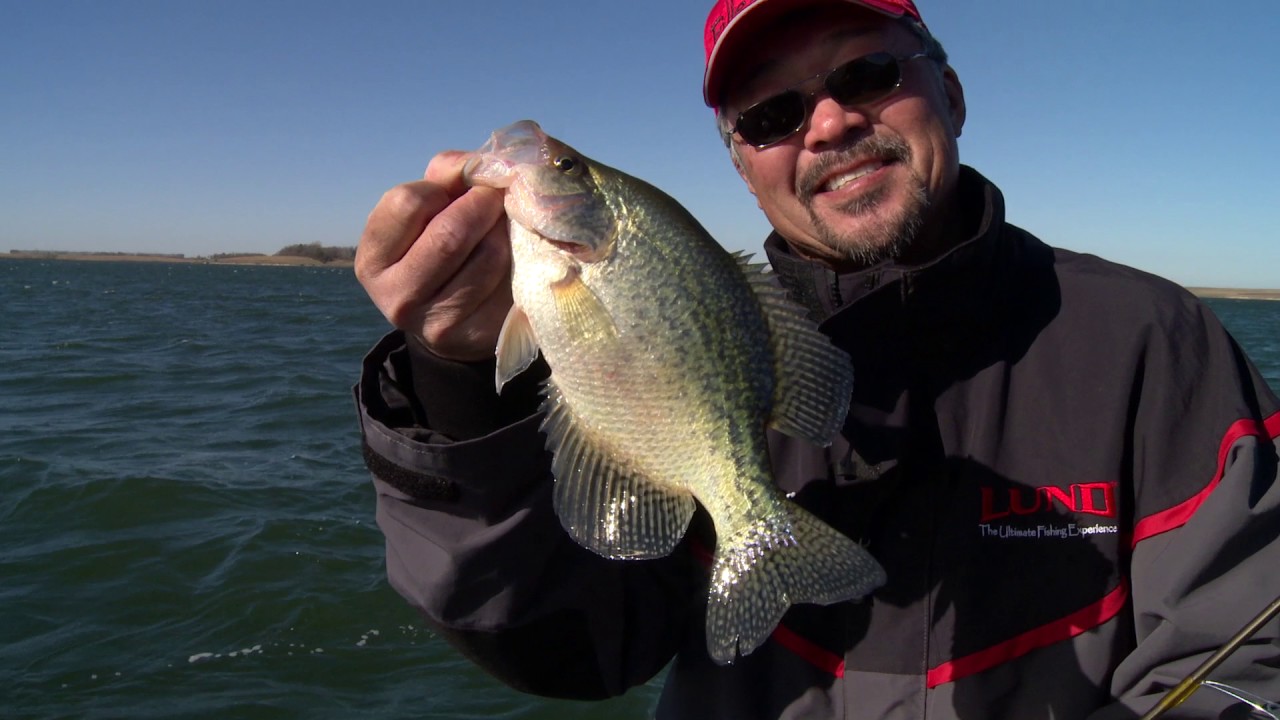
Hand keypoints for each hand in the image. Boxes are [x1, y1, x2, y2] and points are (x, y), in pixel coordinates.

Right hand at [355, 151, 511, 362]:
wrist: (458, 320)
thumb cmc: (441, 248)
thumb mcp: (430, 211)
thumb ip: (446, 176)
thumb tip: (480, 163)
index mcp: (373, 259)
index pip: (406, 201)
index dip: (441, 185)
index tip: (458, 188)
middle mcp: (396, 296)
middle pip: (449, 233)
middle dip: (483, 204)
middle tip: (499, 196)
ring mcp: (436, 323)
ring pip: (488, 256)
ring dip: (506, 232)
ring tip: (506, 227)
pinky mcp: (478, 335)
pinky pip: (511, 282)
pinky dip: (522, 260)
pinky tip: (518, 257)